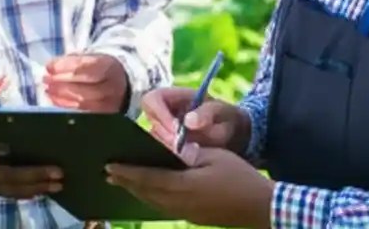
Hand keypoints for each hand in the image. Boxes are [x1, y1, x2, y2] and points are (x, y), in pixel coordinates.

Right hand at [0, 76, 62, 197]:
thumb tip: (3, 77)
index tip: (7, 151)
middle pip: (4, 175)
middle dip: (32, 175)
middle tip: (58, 171)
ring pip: (9, 189)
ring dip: (35, 188)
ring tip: (59, 184)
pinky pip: (7, 194)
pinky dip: (26, 194)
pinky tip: (45, 191)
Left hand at [42, 53, 128, 112]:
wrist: (121, 82)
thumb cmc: (99, 68)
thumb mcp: (90, 58)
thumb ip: (71, 61)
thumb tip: (51, 67)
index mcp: (108, 65)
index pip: (85, 66)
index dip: (65, 66)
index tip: (49, 67)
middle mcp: (111, 84)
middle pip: (85, 85)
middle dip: (62, 82)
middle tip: (46, 79)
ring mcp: (109, 101)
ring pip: (83, 100)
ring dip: (62, 95)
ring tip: (48, 90)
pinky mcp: (104, 113)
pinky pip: (82, 111)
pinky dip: (66, 105)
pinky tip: (54, 99)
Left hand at [106, 144, 273, 228]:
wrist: (260, 207)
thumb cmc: (239, 177)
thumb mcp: (215, 156)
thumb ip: (189, 153)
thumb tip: (170, 150)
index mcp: (183, 186)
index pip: (148, 178)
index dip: (127, 172)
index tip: (110, 167)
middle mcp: (179, 203)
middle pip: (146, 192)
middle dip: (127, 183)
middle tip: (108, 174)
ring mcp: (186, 213)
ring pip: (154, 202)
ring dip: (138, 191)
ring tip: (123, 183)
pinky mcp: (193, 217)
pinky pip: (164, 207)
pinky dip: (152, 198)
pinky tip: (151, 192)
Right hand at [142, 87, 249, 153]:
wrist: (232, 134)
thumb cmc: (225, 117)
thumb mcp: (221, 111)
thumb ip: (208, 113)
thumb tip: (189, 122)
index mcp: (173, 96)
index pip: (152, 100)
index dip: (160, 113)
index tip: (176, 129)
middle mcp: (163, 113)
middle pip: (150, 122)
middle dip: (165, 134)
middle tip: (181, 146)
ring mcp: (163, 130)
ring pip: (152, 140)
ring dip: (167, 147)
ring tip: (188, 154)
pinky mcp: (166, 147)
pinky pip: (159, 153)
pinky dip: (169, 157)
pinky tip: (185, 161)